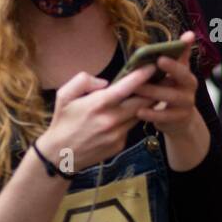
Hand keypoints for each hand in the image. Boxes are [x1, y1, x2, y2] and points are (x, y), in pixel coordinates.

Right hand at [36, 66, 157, 172]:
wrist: (59, 156)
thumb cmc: (63, 121)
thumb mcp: (64, 95)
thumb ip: (83, 80)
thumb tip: (105, 82)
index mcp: (98, 105)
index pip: (126, 87)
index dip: (142, 75)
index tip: (152, 66)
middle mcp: (111, 120)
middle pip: (142, 102)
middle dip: (153, 90)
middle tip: (161, 79)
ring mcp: (117, 135)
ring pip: (139, 115)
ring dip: (145, 104)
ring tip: (151, 92)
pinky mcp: (119, 145)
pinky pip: (131, 127)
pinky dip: (131, 118)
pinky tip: (128, 113)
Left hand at [133, 32, 201, 137]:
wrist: (181, 122)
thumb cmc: (172, 92)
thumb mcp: (175, 75)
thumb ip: (177, 57)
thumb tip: (187, 34)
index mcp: (186, 73)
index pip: (185, 60)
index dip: (182, 52)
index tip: (175, 46)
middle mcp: (189, 87)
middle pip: (183, 76)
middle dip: (171, 69)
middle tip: (155, 63)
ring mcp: (186, 104)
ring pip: (171, 96)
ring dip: (153, 92)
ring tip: (137, 88)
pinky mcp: (178, 119)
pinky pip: (165, 116)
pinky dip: (152, 113)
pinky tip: (139, 111)